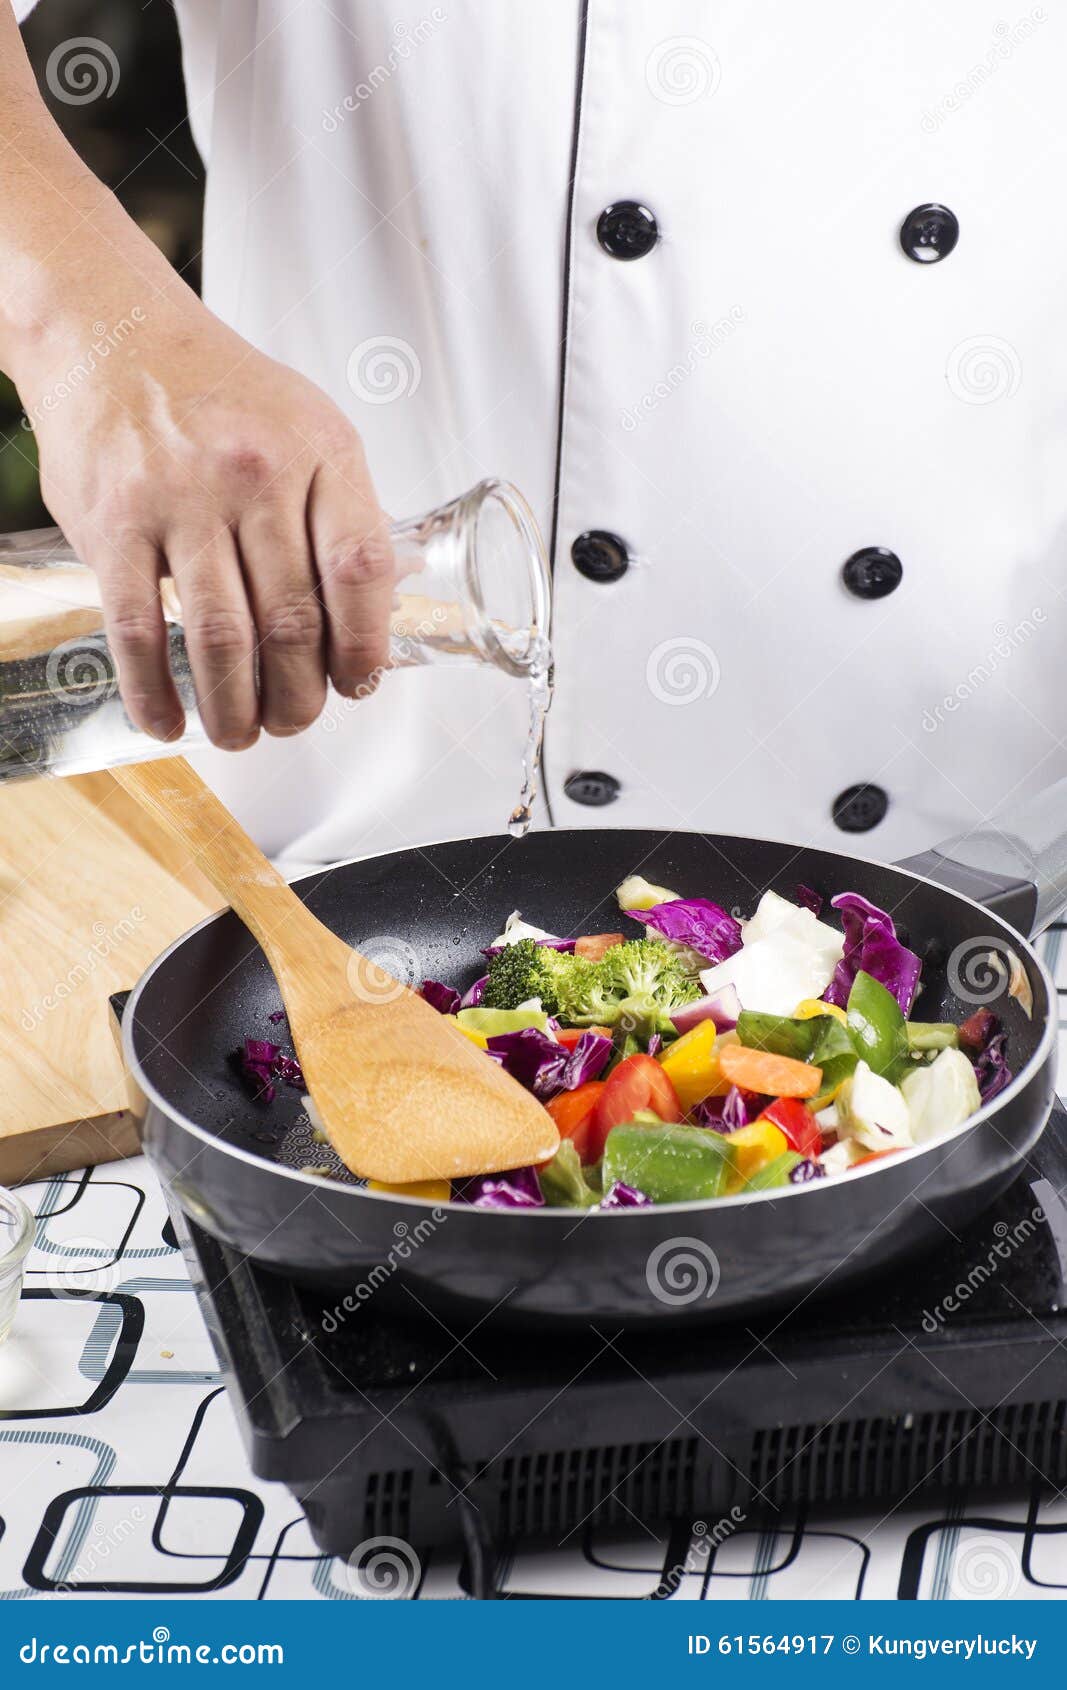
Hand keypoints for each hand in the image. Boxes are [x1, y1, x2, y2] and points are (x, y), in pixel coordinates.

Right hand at [21, 299, 394, 748]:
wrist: (113, 332)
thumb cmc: (218, 390)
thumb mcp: (309, 424)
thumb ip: (341, 511)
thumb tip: (375, 612)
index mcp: (318, 451)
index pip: (360, 570)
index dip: (365, 646)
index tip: (358, 684)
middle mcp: (254, 474)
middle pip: (293, 621)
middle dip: (299, 696)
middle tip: (296, 720)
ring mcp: (180, 499)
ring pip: (222, 638)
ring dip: (235, 707)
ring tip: (241, 732)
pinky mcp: (114, 524)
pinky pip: (138, 629)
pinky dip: (155, 691)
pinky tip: (166, 722)